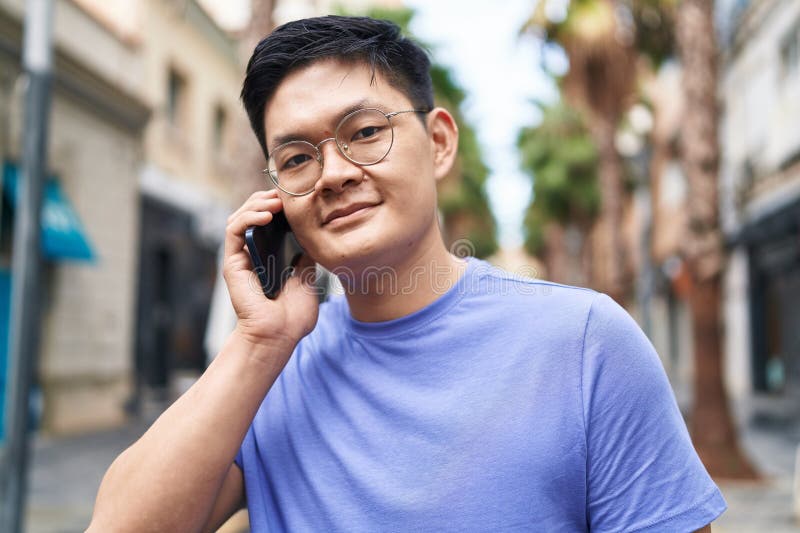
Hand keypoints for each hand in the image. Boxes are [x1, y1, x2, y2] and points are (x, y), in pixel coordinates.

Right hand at [223, 189, 319, 353]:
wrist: (278, 337)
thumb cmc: (292, 318)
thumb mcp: (308, 280)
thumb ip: (306, 259)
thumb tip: (313, 239)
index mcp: (269, 257)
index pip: (269, 222)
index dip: (279, 205)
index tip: (296, 197)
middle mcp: (253, 255)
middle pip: (253, 214)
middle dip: (267, 198)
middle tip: (285, 193)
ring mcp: (241, 258)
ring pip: (240, 216)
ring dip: (257, 203)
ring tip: (276, 200)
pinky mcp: (232, 262)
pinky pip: (235, 230)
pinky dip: (249, 217)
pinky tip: (267, 214)